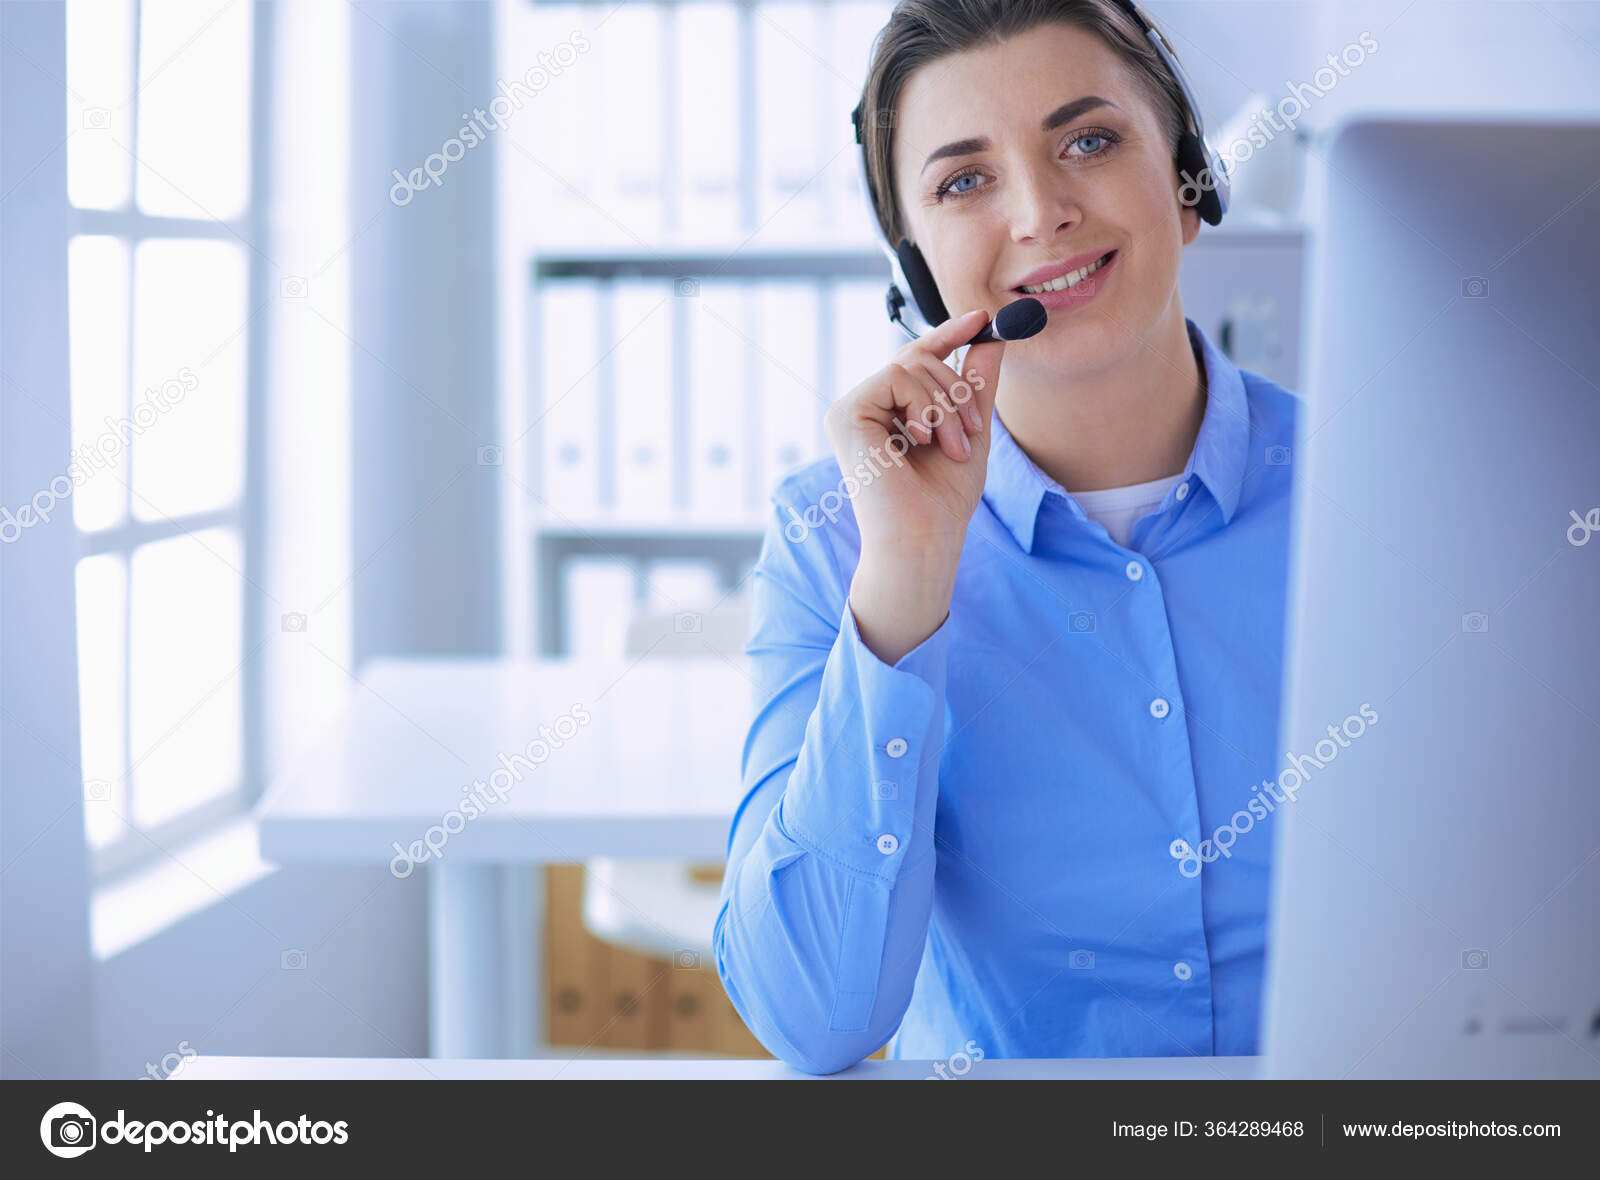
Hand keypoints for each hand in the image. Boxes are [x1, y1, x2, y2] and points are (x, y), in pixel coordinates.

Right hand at [821, 308, 1006, 663]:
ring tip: (953, 447)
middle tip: (973, 430)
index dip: (947, 335)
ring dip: (947, 405)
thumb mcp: (969, 430)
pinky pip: (895, 376)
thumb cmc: (943, 499)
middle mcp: (863, 408)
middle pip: (916, 355)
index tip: (982, 318)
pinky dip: (923, 405)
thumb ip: (975, 384)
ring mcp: (850, 410)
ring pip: (910, 364)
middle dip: (955, 388)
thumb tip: (992, 338)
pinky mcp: (845, 414)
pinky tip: (921, 441)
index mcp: (886, 413)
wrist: (924, 538)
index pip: (915, 359)